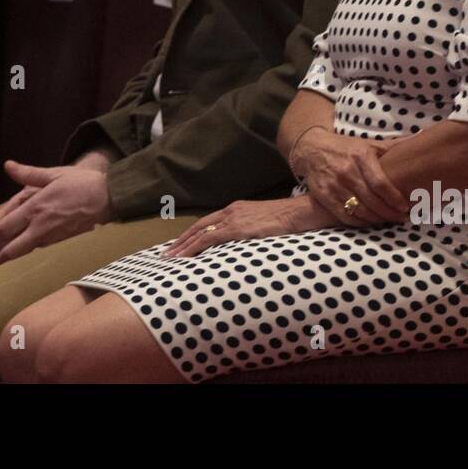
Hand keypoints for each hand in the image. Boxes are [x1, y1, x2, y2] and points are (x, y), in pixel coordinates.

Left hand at [0, 160, 112, 266]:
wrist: (108, 198)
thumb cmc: (81, 183)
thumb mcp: (53, 174)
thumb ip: (28, 173)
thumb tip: (8, 165)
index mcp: (35, 207)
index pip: (5, 228)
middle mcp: (40, 225)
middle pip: (11, 249)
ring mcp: (51, 237)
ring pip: (24, 254)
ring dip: (9, 261)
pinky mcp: (61, 243)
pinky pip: (38, 251)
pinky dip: (26, 256)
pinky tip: (21, 256)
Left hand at [163, 195, 336, 258]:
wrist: (300, 213)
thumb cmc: (289, 221)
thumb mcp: (265, 225)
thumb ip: (252, 231)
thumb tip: (245, 244)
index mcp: (237, 209)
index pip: (208, 222)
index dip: (192, 234)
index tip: (180, 245)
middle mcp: (231, 211)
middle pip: (199, 226)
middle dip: (182, 241)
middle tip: (167, 254)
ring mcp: (233, 218)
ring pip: (200, 232)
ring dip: (183, 246)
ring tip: (170, 258)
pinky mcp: (237, 228)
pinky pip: (209, 238)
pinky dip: (195, 247)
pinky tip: (186, 256)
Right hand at [289, 126, 409, 225]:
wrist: (312, 149)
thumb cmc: (346, 148)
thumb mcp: (369, 144)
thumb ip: (393, 146)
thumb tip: (421, 138)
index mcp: (360, 156)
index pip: (380, 183)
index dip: (394, 199)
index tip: (405, 207)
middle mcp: (346, 171)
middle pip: (372, 200)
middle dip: (389, 213)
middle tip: (401, 218)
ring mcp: (333, 185)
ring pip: (359, 211)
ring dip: (376, 219)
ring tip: (388, 220)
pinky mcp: (323, 196)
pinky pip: (345, 216)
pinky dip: (360, 222)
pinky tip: (370, 221)